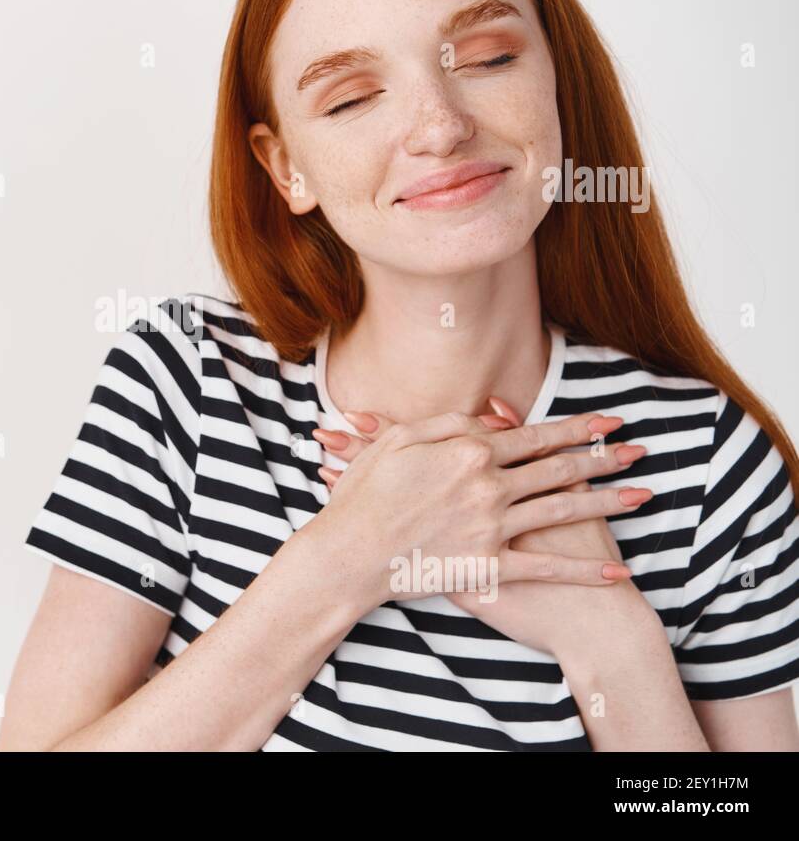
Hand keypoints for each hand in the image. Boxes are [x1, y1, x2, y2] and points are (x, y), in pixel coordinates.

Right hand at [306, 402, 648, 619]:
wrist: (347, 554)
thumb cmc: (364, 495)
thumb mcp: (398, 441)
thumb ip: (446, 424)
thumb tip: (488, 419)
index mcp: (468, 453)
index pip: (534, 436)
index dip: (575, 428)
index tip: (608, 422)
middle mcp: (489, 487)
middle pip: (558, 469)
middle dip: (604, 459)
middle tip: (638, 451)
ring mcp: (492, 528)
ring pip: (562, 511)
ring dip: (607, 502)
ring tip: (642, 495)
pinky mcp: (490, 567)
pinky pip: (547, 568)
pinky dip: (585, 571)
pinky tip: (617, 571)